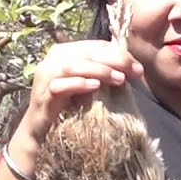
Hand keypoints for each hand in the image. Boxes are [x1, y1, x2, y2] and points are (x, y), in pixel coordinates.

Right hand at [12, 38, 142, 151]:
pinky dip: (78, 84)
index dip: (119, 54)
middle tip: (134, 72)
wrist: (44, 132)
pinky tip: (94, 86)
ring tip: (119, 79)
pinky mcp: (42, 96)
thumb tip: (135, 68)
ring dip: (98, 70)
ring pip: (72, 65)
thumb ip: (106, 73)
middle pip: (86, 53)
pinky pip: (59, 86)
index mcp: (66, 52)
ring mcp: (46, 77)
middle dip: (113, 60)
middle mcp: (53, 60)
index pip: (96, 46)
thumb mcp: (91, 85)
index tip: (138, 68)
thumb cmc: (71, 106)